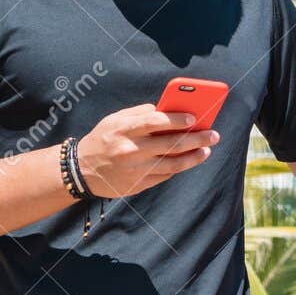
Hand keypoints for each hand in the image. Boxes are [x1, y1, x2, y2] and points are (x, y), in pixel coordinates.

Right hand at [76, 104, 218, 198]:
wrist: (81, 171)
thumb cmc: (103, 139)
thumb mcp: (115, 119)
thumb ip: (140, 113)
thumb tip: (168, 110)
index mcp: (124, 129)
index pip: (156, 122)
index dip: (177, 119)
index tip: (195, 117)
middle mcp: (131, 149)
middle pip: (171, 143)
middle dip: (196, 138)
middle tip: (214, 135)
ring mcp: (136, 169)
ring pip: (173, 163)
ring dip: (194, 157)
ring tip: (207, 150)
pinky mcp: (138, 184)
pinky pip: (165, 175)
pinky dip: (179, 167)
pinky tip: (189, 160)